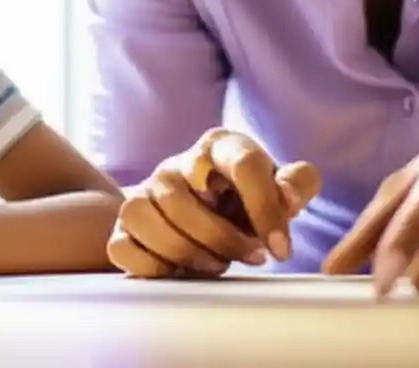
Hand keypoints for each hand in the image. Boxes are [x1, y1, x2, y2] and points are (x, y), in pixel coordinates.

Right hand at [108, 128, 320, 278]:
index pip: (242, 163)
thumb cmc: (243, 201)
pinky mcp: (123, 224)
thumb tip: (289, 194)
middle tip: (250, 258)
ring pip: (143, 217)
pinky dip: (151, 265)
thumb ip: (297, 183)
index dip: (265, 210)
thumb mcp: (278, 187)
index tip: (281, 250)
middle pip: (183, 198)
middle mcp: (174, 165)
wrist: (198, 210)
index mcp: (218, 147)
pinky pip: (121, 245)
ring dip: (184, 252)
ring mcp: (143, 193)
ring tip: (214, 265)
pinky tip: (179, 271)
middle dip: (222, 239)